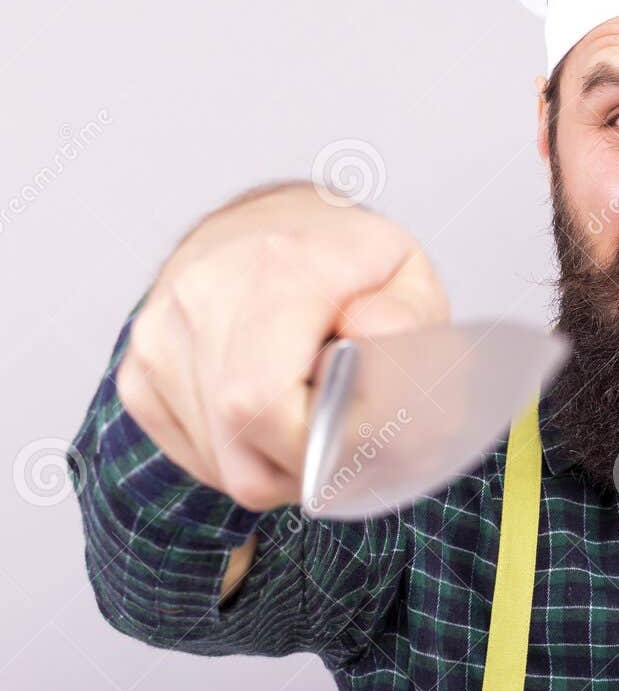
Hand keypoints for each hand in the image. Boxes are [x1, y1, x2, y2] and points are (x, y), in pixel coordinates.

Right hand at [115, 183, 448, 510]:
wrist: (276, 225)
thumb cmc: (349, 262)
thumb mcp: (407, 277)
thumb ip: (405, 319)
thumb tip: (368, 347)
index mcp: (272, 270)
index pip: (265, 404)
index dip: (319, 446)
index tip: (361, 439)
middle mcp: (198, 299)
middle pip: (242, 444)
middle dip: (308, 465)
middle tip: (345, 439)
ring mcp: (157, 338)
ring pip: (221, 463)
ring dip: (278, 464)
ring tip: (312, 418)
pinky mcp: (138, 374)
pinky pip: (194, 456)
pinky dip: (242, 457)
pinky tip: (272, 416)